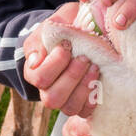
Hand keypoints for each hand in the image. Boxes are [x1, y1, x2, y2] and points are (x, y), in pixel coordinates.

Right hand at [22, 3, 100, 117]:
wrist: (86, 30)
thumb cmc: (67, 27)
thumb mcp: (54, 24)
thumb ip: (41, 39)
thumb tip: (35, 61)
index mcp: (36, 72)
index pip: (39, 78)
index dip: (54, 64)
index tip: (66, 45)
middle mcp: (49, 90)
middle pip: (52, 98)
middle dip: (71, 77)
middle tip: (84, 58)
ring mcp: (66, 100)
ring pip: (69, 107)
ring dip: (83, 87)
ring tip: (95, 67)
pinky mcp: (84, 105)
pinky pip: (85, 111)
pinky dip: (93, 97)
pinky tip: (100, 80)